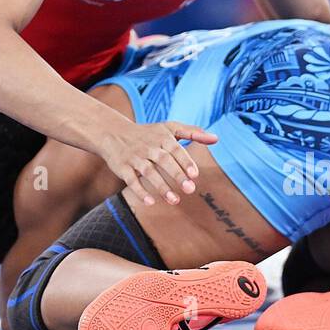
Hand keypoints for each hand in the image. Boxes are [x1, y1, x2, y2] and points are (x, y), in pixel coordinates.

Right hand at [97, 120, 216, 205]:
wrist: (113, 133)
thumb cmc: (148, 133)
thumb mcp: (169, 128)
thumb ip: (192, 132)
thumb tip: (216, 138)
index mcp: (161, 137)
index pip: (175, 149)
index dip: (185, 161)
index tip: (195, 175)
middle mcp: (148, 147)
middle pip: (163, 161)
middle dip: (176, 175)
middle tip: (190, 189)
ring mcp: (134, 157)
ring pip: (148, 172)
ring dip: (161, 186)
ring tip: (175, 200)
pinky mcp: (122, 167)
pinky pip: (131, 180)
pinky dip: (140, 191)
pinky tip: (150, 202)